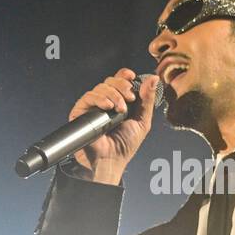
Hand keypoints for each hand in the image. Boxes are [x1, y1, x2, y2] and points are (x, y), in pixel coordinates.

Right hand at [66, 68, 158, 182]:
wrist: (111, 159)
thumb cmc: (125, 145)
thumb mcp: (143, 121)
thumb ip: (147, 100)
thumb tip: (154, 79)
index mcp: (119, 102)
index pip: (119, 80)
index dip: (124, 75)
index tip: (131, 76)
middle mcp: (105, 102)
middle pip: (110, 80)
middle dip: (121, 86)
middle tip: (129, 98)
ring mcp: (93, 107)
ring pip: (100, 87)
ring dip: (113, 95)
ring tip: (120, 110)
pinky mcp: (81, 112)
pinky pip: (88, 97)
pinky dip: (99, 98)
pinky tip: (108, 107)